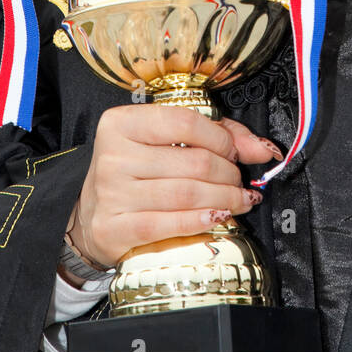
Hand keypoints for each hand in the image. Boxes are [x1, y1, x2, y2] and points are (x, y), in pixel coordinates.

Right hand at [67, 105, 281, 269]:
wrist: (90, 215)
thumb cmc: (135, 172)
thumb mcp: (166, 141)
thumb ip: (217, 135)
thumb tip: (262, 149)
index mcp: (122, 122)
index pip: (186, 122)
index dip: (221, 138)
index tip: (234, 151)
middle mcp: (113, 155)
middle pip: (193, 161)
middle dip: (228, 173)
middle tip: (238, 181)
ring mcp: (111, 194)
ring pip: (187, 194)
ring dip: (224, 199)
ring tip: (238, 200)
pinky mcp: (113, 229)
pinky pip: (168, 224)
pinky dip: (201, 221)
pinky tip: (218, 217)